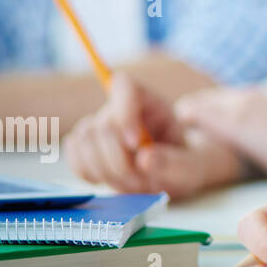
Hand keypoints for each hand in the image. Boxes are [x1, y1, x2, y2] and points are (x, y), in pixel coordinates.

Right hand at [63, 72, 244, 198]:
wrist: (172, 172)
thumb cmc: (184, 163)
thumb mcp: (194, 164)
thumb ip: (176, 162)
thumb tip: (144, 159)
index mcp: (151, 101)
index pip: (124, 85)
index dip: (124, 114)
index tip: (136, 144)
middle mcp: (120, 108)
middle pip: (102, 123)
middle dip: (119, 160)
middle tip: (142, 179)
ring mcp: (99, 125)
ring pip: (83, 141)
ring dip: (106, 170)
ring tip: (131, 181)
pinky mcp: (84, 146)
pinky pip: (73, 155)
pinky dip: (89, 173)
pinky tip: (110, 179)